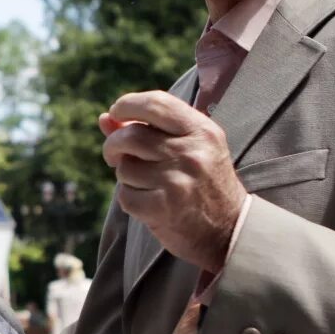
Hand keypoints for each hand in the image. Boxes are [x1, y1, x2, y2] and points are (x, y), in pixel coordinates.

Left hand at [100, 92, 245, 271]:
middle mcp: (191, 153)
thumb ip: (150, 128)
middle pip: (131, 136)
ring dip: (125, 174)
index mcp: (202, 131)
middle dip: (114, 144)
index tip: (116, 112)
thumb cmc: (204, 181)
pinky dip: (129, 198)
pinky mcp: (163, 209)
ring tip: (144, 181)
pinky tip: (148, 200)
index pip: (156, 103)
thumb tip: (104, 118)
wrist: (229, 229)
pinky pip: (125, 195)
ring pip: (125, 167)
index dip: (127, 104)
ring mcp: (177, 182)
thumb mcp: (191, 147)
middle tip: (115, 154)